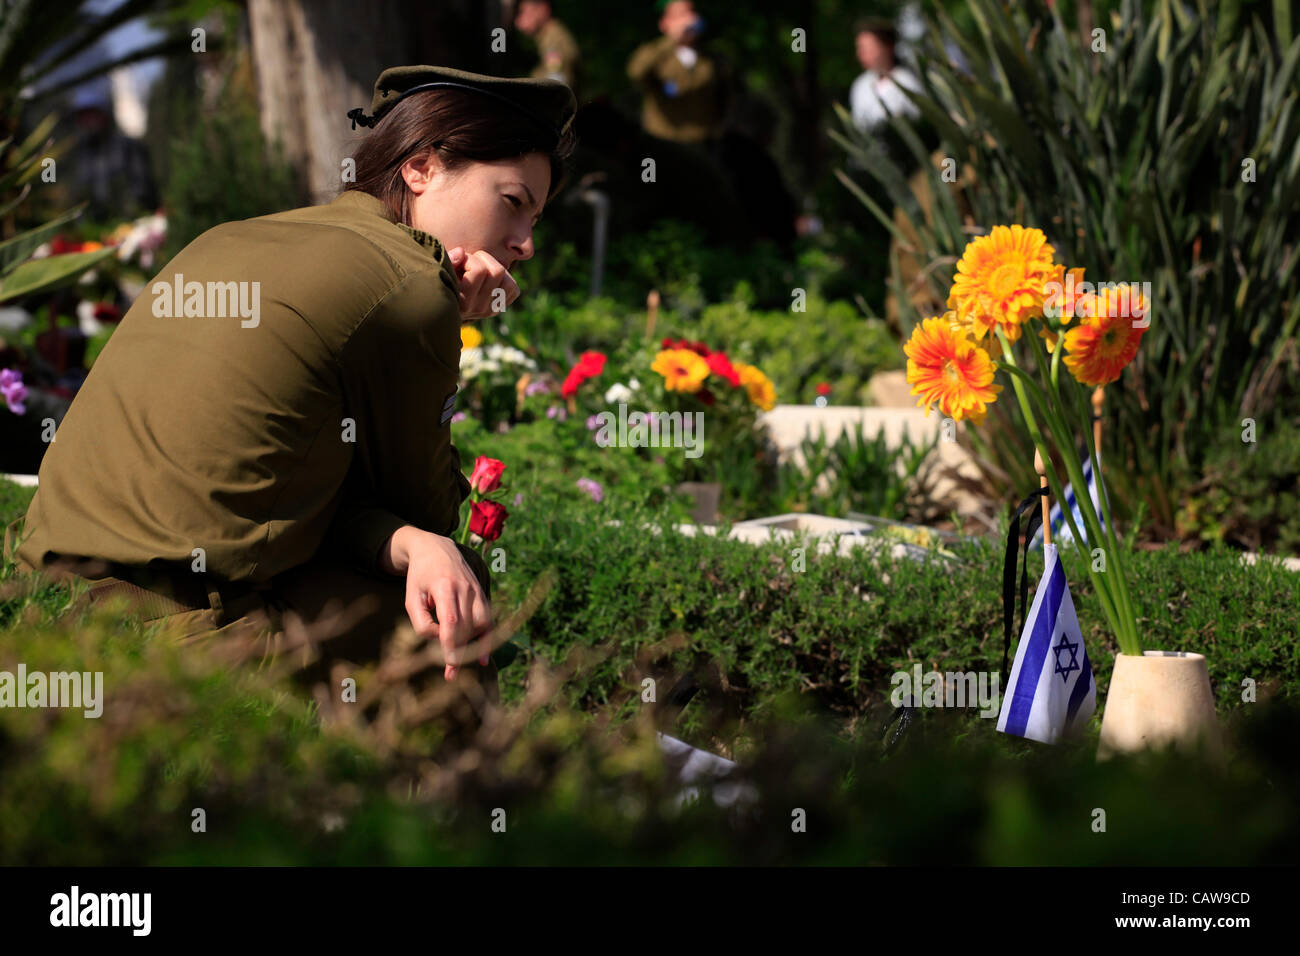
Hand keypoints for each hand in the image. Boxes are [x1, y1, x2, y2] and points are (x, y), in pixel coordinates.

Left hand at [388, 527, 492, 680]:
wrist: (436, 549)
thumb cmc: (419, 576)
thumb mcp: (411, 597)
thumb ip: (421, 621)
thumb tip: (438, 641)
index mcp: (444, 586)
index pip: (452, 621)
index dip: (452, 644)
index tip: (449, 664)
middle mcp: (465, 588)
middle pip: (466, 627)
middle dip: (459, 652)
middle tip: (449, 674)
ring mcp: (476, 590)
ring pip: (479, 624)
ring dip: (470, 646)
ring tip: (457, 661)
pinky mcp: (482, 594)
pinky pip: (489, 620)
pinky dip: (487, 639)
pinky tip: (482, 658)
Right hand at [447, 248, 519, 319]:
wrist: (440, 306)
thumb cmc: (440, 280)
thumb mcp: (440, 270)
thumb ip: (448, 260)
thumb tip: (461, 252)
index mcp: (461, 301)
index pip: (479, 270)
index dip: (470, 258)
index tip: (460, 261)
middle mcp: (478, 309)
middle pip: (497, 271)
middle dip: (483, 259)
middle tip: (470, 262)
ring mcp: (489, 310)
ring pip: (508, 280)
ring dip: (495, 268)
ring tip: (480, 268)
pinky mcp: (497, 308)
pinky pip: (513, 288)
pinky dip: (504, 279)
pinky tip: (488, 278)